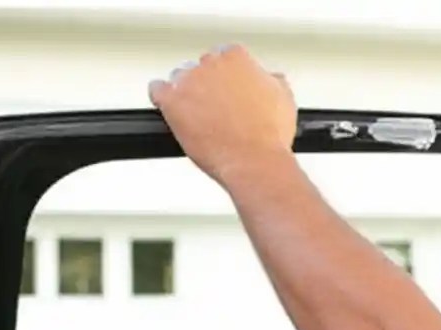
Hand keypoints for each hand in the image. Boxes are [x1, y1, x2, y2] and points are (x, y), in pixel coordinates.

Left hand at [149, 44, 297, 186]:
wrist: (254, 161)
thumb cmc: (268, 135)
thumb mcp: (283, 98)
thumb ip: (271, 81)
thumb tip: (269, 79)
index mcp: (236, 57)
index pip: (225, 56)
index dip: (228, 77)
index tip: (231, 89)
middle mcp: (210, 64)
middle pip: (201, 67)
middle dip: (207, 84)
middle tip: (217, 106)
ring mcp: (188, 81)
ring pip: (179, 78)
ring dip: (187, 92)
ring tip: (198, 114)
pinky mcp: (170, 101)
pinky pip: (157, 90)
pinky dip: (162, 97)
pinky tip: (172, 108)